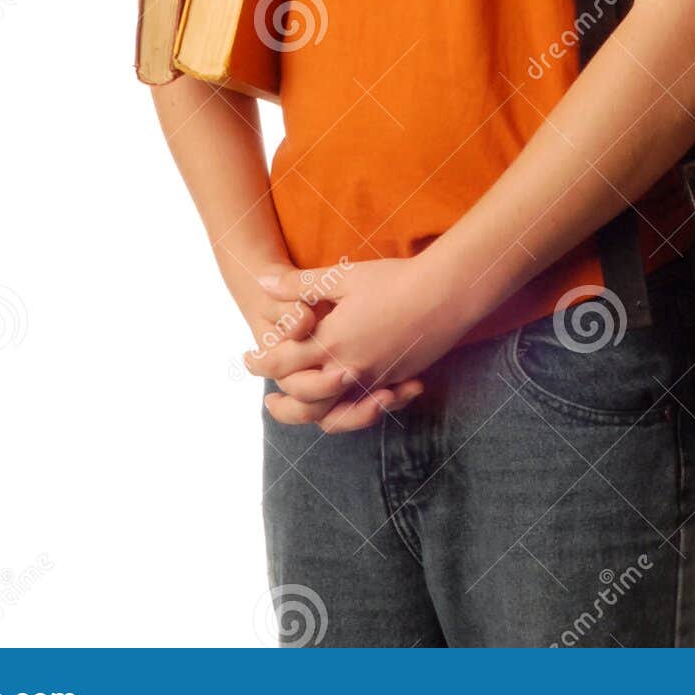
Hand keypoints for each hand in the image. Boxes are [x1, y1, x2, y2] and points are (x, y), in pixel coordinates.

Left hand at [244, 255, 472, 418]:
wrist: (446, 293)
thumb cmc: (394, 279)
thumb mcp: (343, 277)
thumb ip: (299, 284)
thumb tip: (261, 282)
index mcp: (331, 339)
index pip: (281, 362)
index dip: (259, 361)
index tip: (248, 357)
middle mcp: (348, 367)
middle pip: (302, 399)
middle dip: (281, 402)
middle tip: (268, 399)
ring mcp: (373, 380)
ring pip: (332, 415)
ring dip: (310, 417)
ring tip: (303, 412)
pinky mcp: (394, 382)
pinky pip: (363, 410)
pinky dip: (347, 415)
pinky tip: (340, 407)